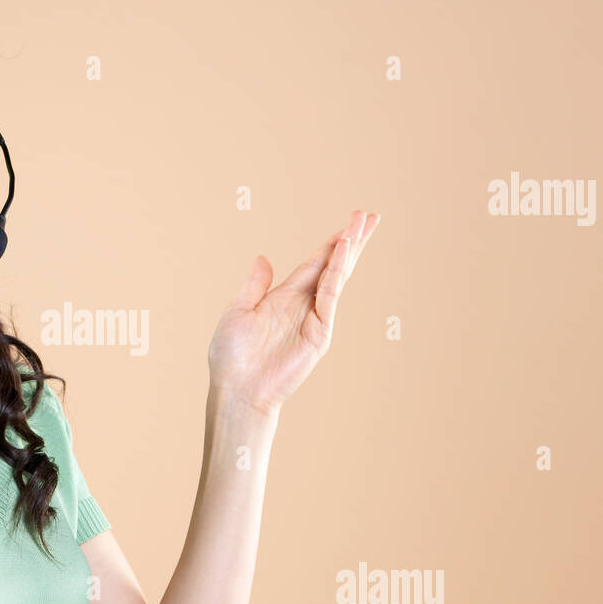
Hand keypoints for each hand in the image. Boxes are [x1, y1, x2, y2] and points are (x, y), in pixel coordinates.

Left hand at [207, 210, 380, 414]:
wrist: (237, 388)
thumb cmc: (231, 356)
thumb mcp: (237, 311)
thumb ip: (254, 285)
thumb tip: (262, 258)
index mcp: (284, 297)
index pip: (315, 263)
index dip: (332, 243)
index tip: (350, 223)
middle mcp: (303, 304)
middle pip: (333, 265)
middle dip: (351, 240)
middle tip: (370, 216)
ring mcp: (315, 319)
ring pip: (337, 277)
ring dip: (349, 251)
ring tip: (363, 225)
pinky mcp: (319, 334)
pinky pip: (329, 298)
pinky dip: (336, 275)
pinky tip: (342, 253)